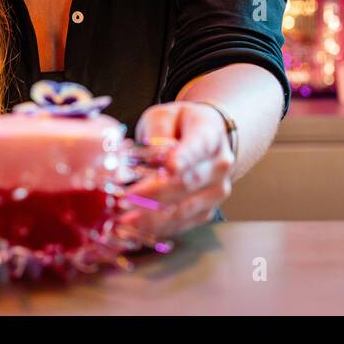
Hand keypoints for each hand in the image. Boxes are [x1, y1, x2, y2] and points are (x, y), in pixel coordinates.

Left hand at [119, 101, 234, 240]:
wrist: (208, 139)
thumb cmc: (180, 125)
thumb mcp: (165, 115)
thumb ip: (157, 131)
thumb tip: (150, 157)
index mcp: (210, 134)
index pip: (198, 146)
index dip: (183, 158)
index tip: (168, 168)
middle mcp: (219, 165)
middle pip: (186, 182)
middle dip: (153, 193)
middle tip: (124, 199)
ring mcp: (217, 191)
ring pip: (184, 208)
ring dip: (152, 216)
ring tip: (124, 219)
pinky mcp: (207, 210)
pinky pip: (183, 224)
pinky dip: (158, 227)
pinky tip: (136, 228)